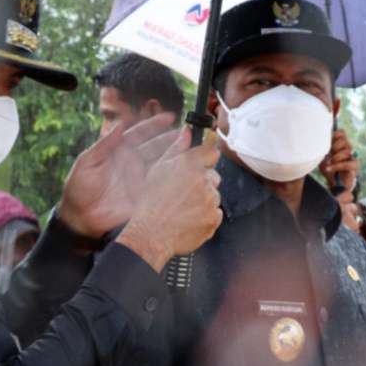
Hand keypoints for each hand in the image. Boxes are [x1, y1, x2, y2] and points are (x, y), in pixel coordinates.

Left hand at [57, 113, 180, 238]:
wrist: (80, 217)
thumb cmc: (78, 189)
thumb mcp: (87, 162)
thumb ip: (104, 144)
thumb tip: (118, 124)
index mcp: (120, 151)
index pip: (141, 133)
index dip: (155, 125)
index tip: (169, 118)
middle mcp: (134, 163)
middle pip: (157, 147)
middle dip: (172, 139)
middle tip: (187, 133)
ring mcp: (141, 179)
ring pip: (163, 164)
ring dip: (177, 157)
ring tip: (192, 149)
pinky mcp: (145, 196)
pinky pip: (162, 186)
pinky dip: (174, 179)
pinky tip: (185, 173)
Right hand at [118, 128, 222, 271]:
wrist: (151, 234)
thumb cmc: (150, 203)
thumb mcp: (157, 170)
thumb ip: (176, 149)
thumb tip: (186, 132)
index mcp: (189, 165)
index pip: (212, 152)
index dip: (207, 158)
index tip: (202, 164)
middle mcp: (202, 180)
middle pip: (213, 176)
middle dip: (203, 182)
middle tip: (184, 193)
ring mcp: (210, 200)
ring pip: (214, 195)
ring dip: (204, 200)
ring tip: (184, 208)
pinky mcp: (214, 218)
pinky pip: (216, 213)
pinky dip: (206, 216)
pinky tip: (190, 218)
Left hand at [319, 130, 356, 194]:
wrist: (335, 184)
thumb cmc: (328, 168)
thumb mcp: (321, 158)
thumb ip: (321, 149)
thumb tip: (315, 142)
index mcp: (340, 144)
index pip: (341, 133)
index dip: (334, 135)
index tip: (327, 143)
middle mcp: (348, 148)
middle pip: (344, 140)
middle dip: (334, 146)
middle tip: (329, 153)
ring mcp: (352, 156)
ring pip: (346, 151)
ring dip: (335, 157)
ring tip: (328, 163)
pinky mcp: (355, 166)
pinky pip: (348, 163)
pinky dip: (337, 166)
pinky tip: (329, 169)